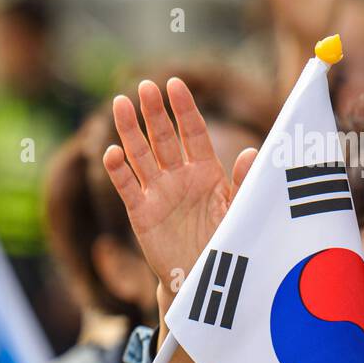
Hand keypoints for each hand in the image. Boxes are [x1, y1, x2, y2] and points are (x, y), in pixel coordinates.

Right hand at [102, 79, 257, 293]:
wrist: (204, 278)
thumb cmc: (226, 242)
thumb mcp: (240, 211)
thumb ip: (244, 183)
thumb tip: (252, 152)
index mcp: (205, 171)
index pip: (192, 132)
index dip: (183, 108)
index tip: (175, 84)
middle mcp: (178, 177)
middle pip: (163, 138)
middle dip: (153, 112)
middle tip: (144, 86)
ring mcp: (158, 193)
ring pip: (140, 155)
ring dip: (129, 131)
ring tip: (119, 105)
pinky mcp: (141, 213)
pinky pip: (128, 187)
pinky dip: (118, 171)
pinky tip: (111, 152)